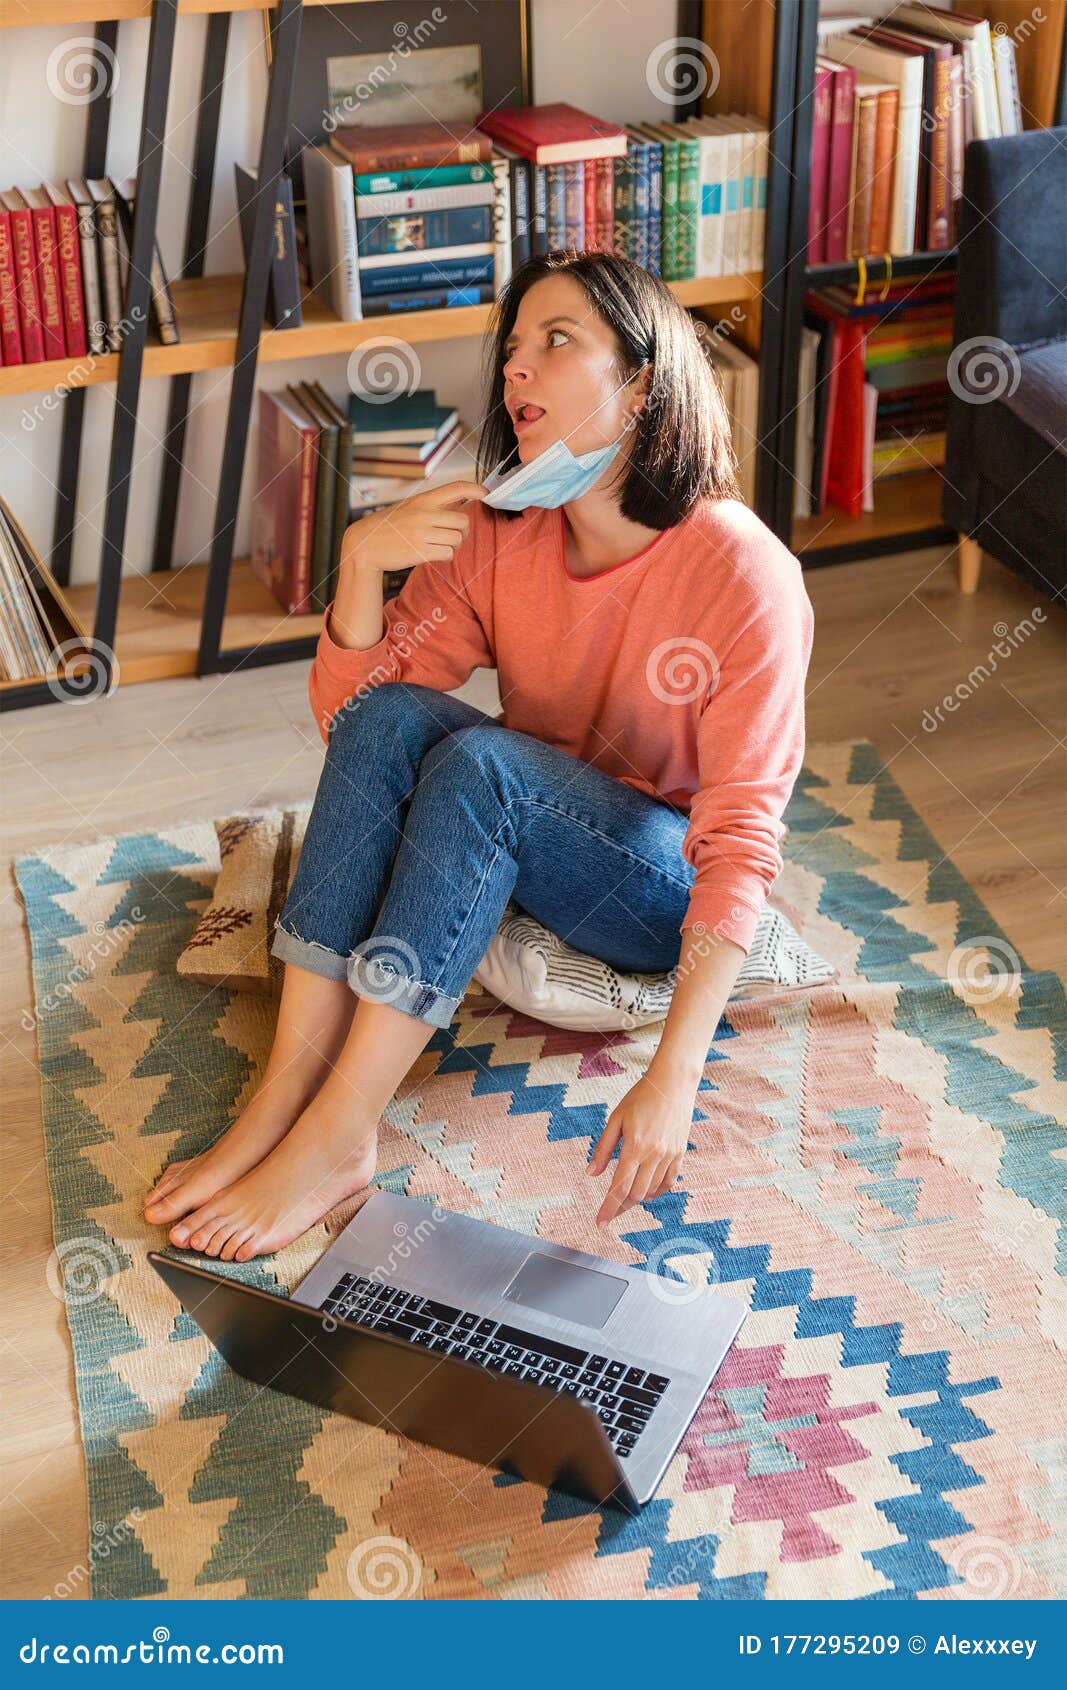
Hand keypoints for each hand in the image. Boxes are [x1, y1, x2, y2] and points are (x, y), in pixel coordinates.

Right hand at [340, 480, 486, 575]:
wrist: (364, 545)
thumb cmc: (389, 527)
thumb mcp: (408, 508)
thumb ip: (432, 505)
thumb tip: (460, 502)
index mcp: (422, 500)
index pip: (455, 488)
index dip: (474, 489)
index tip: (485, 493)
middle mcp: (424, 513)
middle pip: (463, 520)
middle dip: (463, 531)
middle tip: (454, 536)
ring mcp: (421, 532)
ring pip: (457, 539)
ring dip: (454, 545)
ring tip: (441, 546)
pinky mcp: (420, 551)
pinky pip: (448, 554)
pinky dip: (447, 556)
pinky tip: (436, 555)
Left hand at [586, 1072, 692, 1226]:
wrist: (673, 1084)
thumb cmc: (640, 1098)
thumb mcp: (616, 1119)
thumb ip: (604, 1148)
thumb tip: (591, 1174)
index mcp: (635, 1146)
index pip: (619, 1187)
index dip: (608, 1209)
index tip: (600, 1223)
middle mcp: (654, 1154)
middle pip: (636, 1194)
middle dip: (620, 1207)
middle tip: (608, 1213)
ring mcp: (669, 1155)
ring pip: (652, 1191)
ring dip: (637, 1199)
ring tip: (624, 1200)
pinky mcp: (679, 1154)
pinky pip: (668, 1182)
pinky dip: (656, 1191)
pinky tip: (646, 1192)